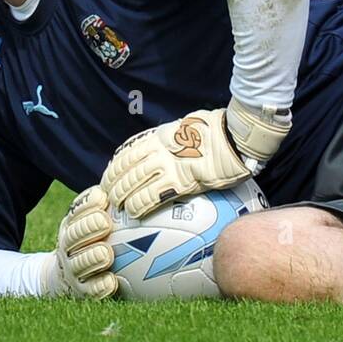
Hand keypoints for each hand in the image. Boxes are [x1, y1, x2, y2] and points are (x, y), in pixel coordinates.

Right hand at [52, 186, 118, 298]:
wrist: (68, 277)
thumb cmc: (94, 240)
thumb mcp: (96, 220)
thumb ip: (112, 205)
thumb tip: (141, 176)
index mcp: (73, 225)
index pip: (76, 211)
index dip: (87, 204)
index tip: (102, 198)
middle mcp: (69, 246)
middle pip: (74, 235)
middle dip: (88, 227)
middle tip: (104, 222)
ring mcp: (73, 269)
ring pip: (78, 263)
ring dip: (92, 257)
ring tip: (106, 253)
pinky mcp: (80, 292)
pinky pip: (89, 290)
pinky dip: (99, 287)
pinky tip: (111, 282)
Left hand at [102, 99, 289, 218]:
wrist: (234, 137)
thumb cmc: (218, 133)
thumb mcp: (188, 129)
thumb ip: (174, 140)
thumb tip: (169, 148)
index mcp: (160, 136)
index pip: (128, 153)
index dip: (116, 167)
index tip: (109, 177)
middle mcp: (159, 150)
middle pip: (126, 168)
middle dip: (113, 183)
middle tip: (108, 197)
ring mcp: (168, 165)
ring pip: (133, 181)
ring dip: (121, 195)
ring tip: (116, 206)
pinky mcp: (179, 181)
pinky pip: (152, 195)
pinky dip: (139, 204)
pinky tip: (133, 212)